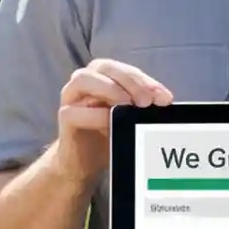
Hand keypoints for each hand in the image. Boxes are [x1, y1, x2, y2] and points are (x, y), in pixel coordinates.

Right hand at [54, 58, 172, 182]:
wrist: (83, 162)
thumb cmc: (109, 134)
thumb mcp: (130, 117)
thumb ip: (142, 106)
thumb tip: (164, 102)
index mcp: (103, 76)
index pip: (125, 70)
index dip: (146, 81)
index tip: (165, 98)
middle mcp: (85, 81)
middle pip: (104, 66)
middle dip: (129, 80)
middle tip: (146, 100)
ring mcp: (70, 97)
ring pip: (83, 79)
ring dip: (109, 89)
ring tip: (128, 105)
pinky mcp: (64, 117)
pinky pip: (74, 111)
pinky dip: (95, 114)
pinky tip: (112, 122)